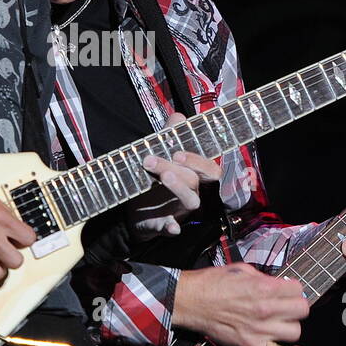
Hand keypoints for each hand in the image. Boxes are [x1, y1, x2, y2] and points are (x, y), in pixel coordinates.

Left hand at [130, 112, 220, 237]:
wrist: (137, 212)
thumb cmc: (154, 181)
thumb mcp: (161, 156)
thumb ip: (170, 136)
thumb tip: (178, 116)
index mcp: (193, 175)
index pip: (207, 168)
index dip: (197, 160)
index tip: (177, 152)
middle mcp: (191, 192)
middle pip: (194, 180)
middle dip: (177, 168)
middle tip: (151, 160)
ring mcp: (180, 210)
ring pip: (191, 201)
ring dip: (179, 189)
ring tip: (163, 177)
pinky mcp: (166, 225)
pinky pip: (174, 228)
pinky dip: (172, 227)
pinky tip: (170, 227)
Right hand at [172, 262, 309, 345]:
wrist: (191, 301)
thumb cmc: (211, 283)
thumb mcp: (241, 269)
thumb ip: (263, 278)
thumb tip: (277, 285)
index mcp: (264, 288)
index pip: (298, 289)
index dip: (292, 288)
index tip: (286, 290)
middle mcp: (266, 309)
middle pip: (302, 310)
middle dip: (295, 305)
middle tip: (286, 304)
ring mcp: (260, 330)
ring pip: (295, 332)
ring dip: (290, 325)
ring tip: (280, 322)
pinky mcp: (252, 345)